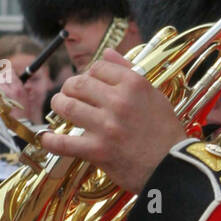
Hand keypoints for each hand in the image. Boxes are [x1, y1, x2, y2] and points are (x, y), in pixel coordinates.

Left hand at [0, 62, 28, 118]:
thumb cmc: (24, 113)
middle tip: (4, 82)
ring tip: (1, 93)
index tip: (9, 73)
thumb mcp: (27, 98)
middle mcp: (6, 91)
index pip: (9, 71)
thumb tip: (23, 80)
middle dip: (1, 78)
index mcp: (17, 88)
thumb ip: (25, 87)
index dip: (9, 71)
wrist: (17, 126)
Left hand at [42, 49, 187, 192]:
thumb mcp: (154, 95)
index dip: (89, 74)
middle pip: (79, 83)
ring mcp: (107, 126)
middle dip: (69, 87)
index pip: (98, 67)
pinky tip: (47, 138)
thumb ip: (129, 71)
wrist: (174, 166)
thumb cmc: (166, 132)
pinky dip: (51, 140)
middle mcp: (119, 101)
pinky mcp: (98, 150)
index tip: (89, 83)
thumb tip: (108, 53)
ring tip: (59, 108)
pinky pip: (64, 143)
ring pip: (68, 106)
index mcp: (134, 84)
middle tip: (68, 94)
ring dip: (58, 105)